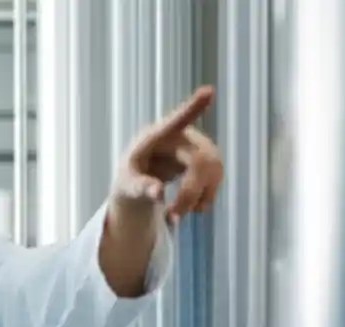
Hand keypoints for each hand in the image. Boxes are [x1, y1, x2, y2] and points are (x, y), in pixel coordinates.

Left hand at [111, 85, 224, 224]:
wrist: (141, 181)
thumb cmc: (130, 178)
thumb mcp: (127, 186)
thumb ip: (140, 188)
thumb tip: (158, 194)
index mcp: (156, 137)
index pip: (176, 120)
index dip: (194, 107)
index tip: (208, 91)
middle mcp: (181, 136)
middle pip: (201, 161)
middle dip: (190, 193)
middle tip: (172, 217)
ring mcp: (198, 145)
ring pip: (214, 170)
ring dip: (200, 197)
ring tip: (177, 215)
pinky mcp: (207, 158)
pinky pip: (217, 176)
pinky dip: (207, 196)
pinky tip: (193, 206)